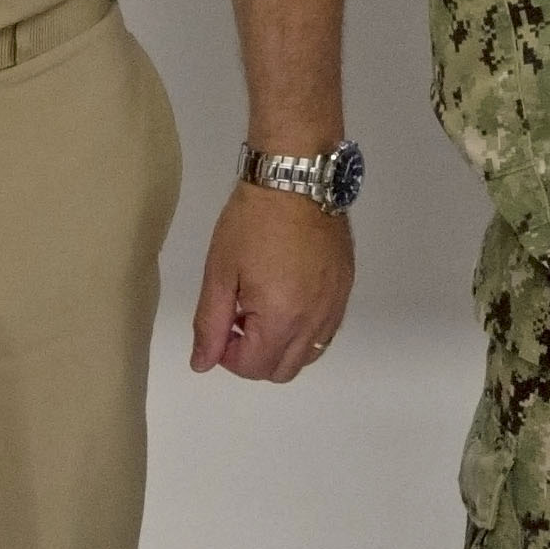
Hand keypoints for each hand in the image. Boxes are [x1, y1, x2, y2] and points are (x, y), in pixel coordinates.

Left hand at [187, 183, 353, 380]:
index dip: (227, 355)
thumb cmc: (252, 222)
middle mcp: (315, 321)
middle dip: (255, 356)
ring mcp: (335, 305)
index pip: (253, 367)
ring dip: (282, 346)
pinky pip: (326, 330)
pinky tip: (288, 296)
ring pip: (309, 354)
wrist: (296, 178)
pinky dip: (305, 330)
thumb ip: (211, 324)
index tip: (220, 324)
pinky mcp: (346, 288)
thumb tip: (203, 363)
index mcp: (282, 319)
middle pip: (284, 370)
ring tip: (263, 306)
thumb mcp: (220, 272)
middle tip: (239, 317)